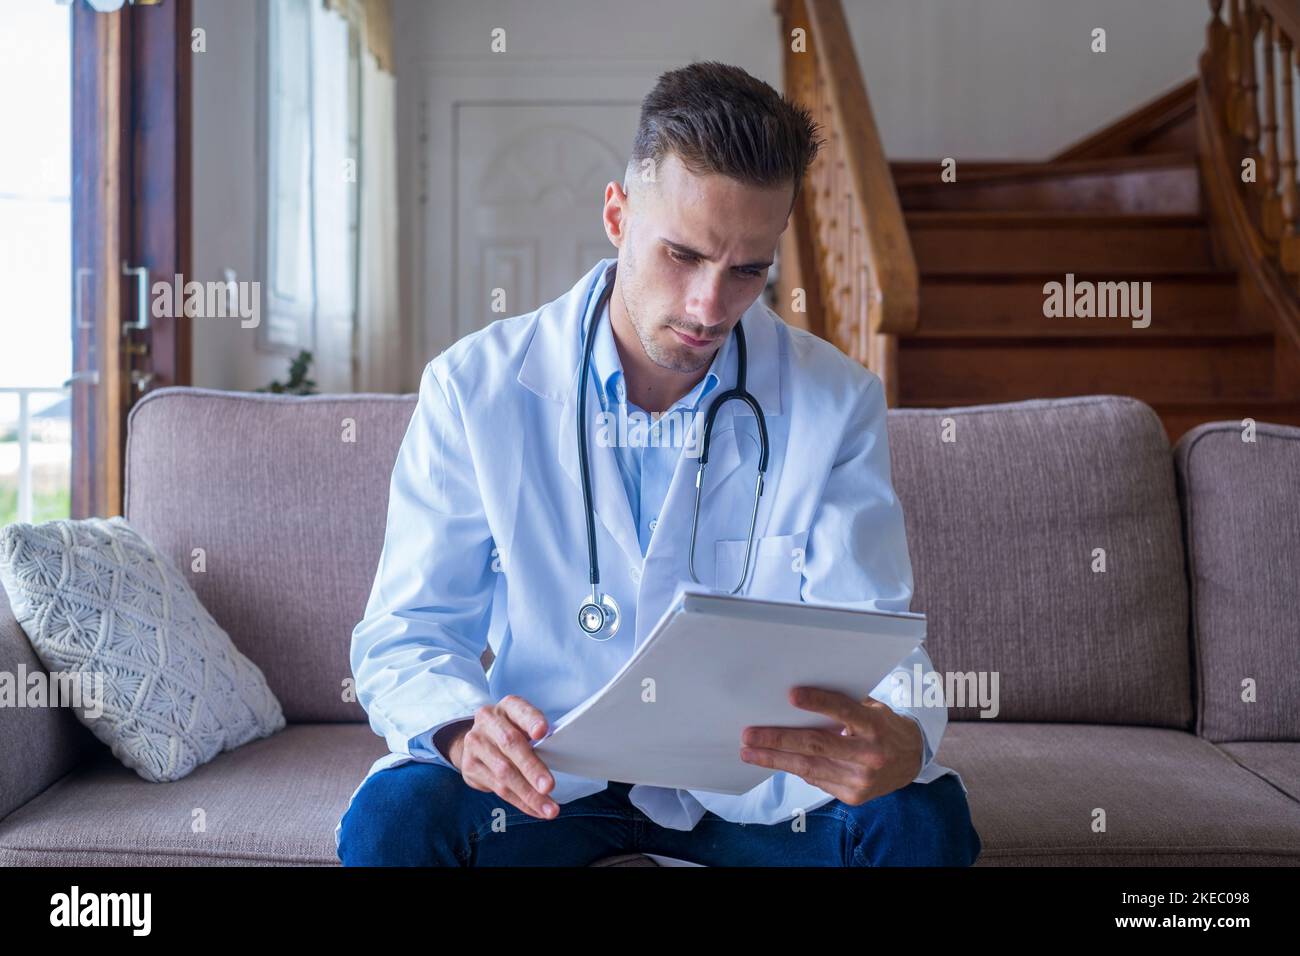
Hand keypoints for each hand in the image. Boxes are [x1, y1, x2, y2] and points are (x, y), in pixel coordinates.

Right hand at [440, 695, 558, 819]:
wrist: (477, 741)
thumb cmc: (513, 731)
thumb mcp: (524, 724)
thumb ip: (538, 734)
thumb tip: (560, 753)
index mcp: (507, 706)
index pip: (520, 710)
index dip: (531, 720)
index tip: (543, 731)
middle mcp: (487, 721)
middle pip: (510, 744)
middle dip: (531, 768)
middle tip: (549, 786)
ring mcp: (475, 743)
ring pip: (503, 772)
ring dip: (528, 794)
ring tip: (549, 808)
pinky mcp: (470, 767)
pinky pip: (497, 788)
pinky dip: (520, 802)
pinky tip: (535, 809)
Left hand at [739, 686, 923, 805]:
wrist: (912, 760)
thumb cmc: (884, 727)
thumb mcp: (872, 709)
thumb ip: (843, 706)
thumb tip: (798, 700)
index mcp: (874, 726)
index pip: (844, 711)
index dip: (818, 702)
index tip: (790, 695)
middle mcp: (868, 754)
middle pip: (816, 745)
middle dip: (778, 739)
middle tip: (749, 734)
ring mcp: (860, 779)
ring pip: (809, 767)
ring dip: (775, 759)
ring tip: (749, 752)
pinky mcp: (853, 796)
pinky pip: (816, 780)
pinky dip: (794, 769)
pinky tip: (775, 761)